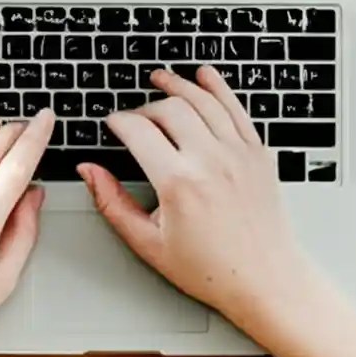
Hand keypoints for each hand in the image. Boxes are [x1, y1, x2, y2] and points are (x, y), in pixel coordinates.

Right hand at [80, 67, 312, 324]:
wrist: (265, 279)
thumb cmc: (211, 270)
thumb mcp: (149, 244)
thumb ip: (113, 204)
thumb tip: (90, 172)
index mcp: (179, 183)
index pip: (138, 131)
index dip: (118, 121)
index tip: (112, 123)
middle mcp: (210, 161)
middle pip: (170, 108)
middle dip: (145, 106)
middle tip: (135, 115)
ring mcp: (238, 154)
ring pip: (204, 100)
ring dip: (179, 85)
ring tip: (162, 78)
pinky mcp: (258, 154)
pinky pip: (236, 109)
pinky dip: (219, 88)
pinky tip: (205, 77)